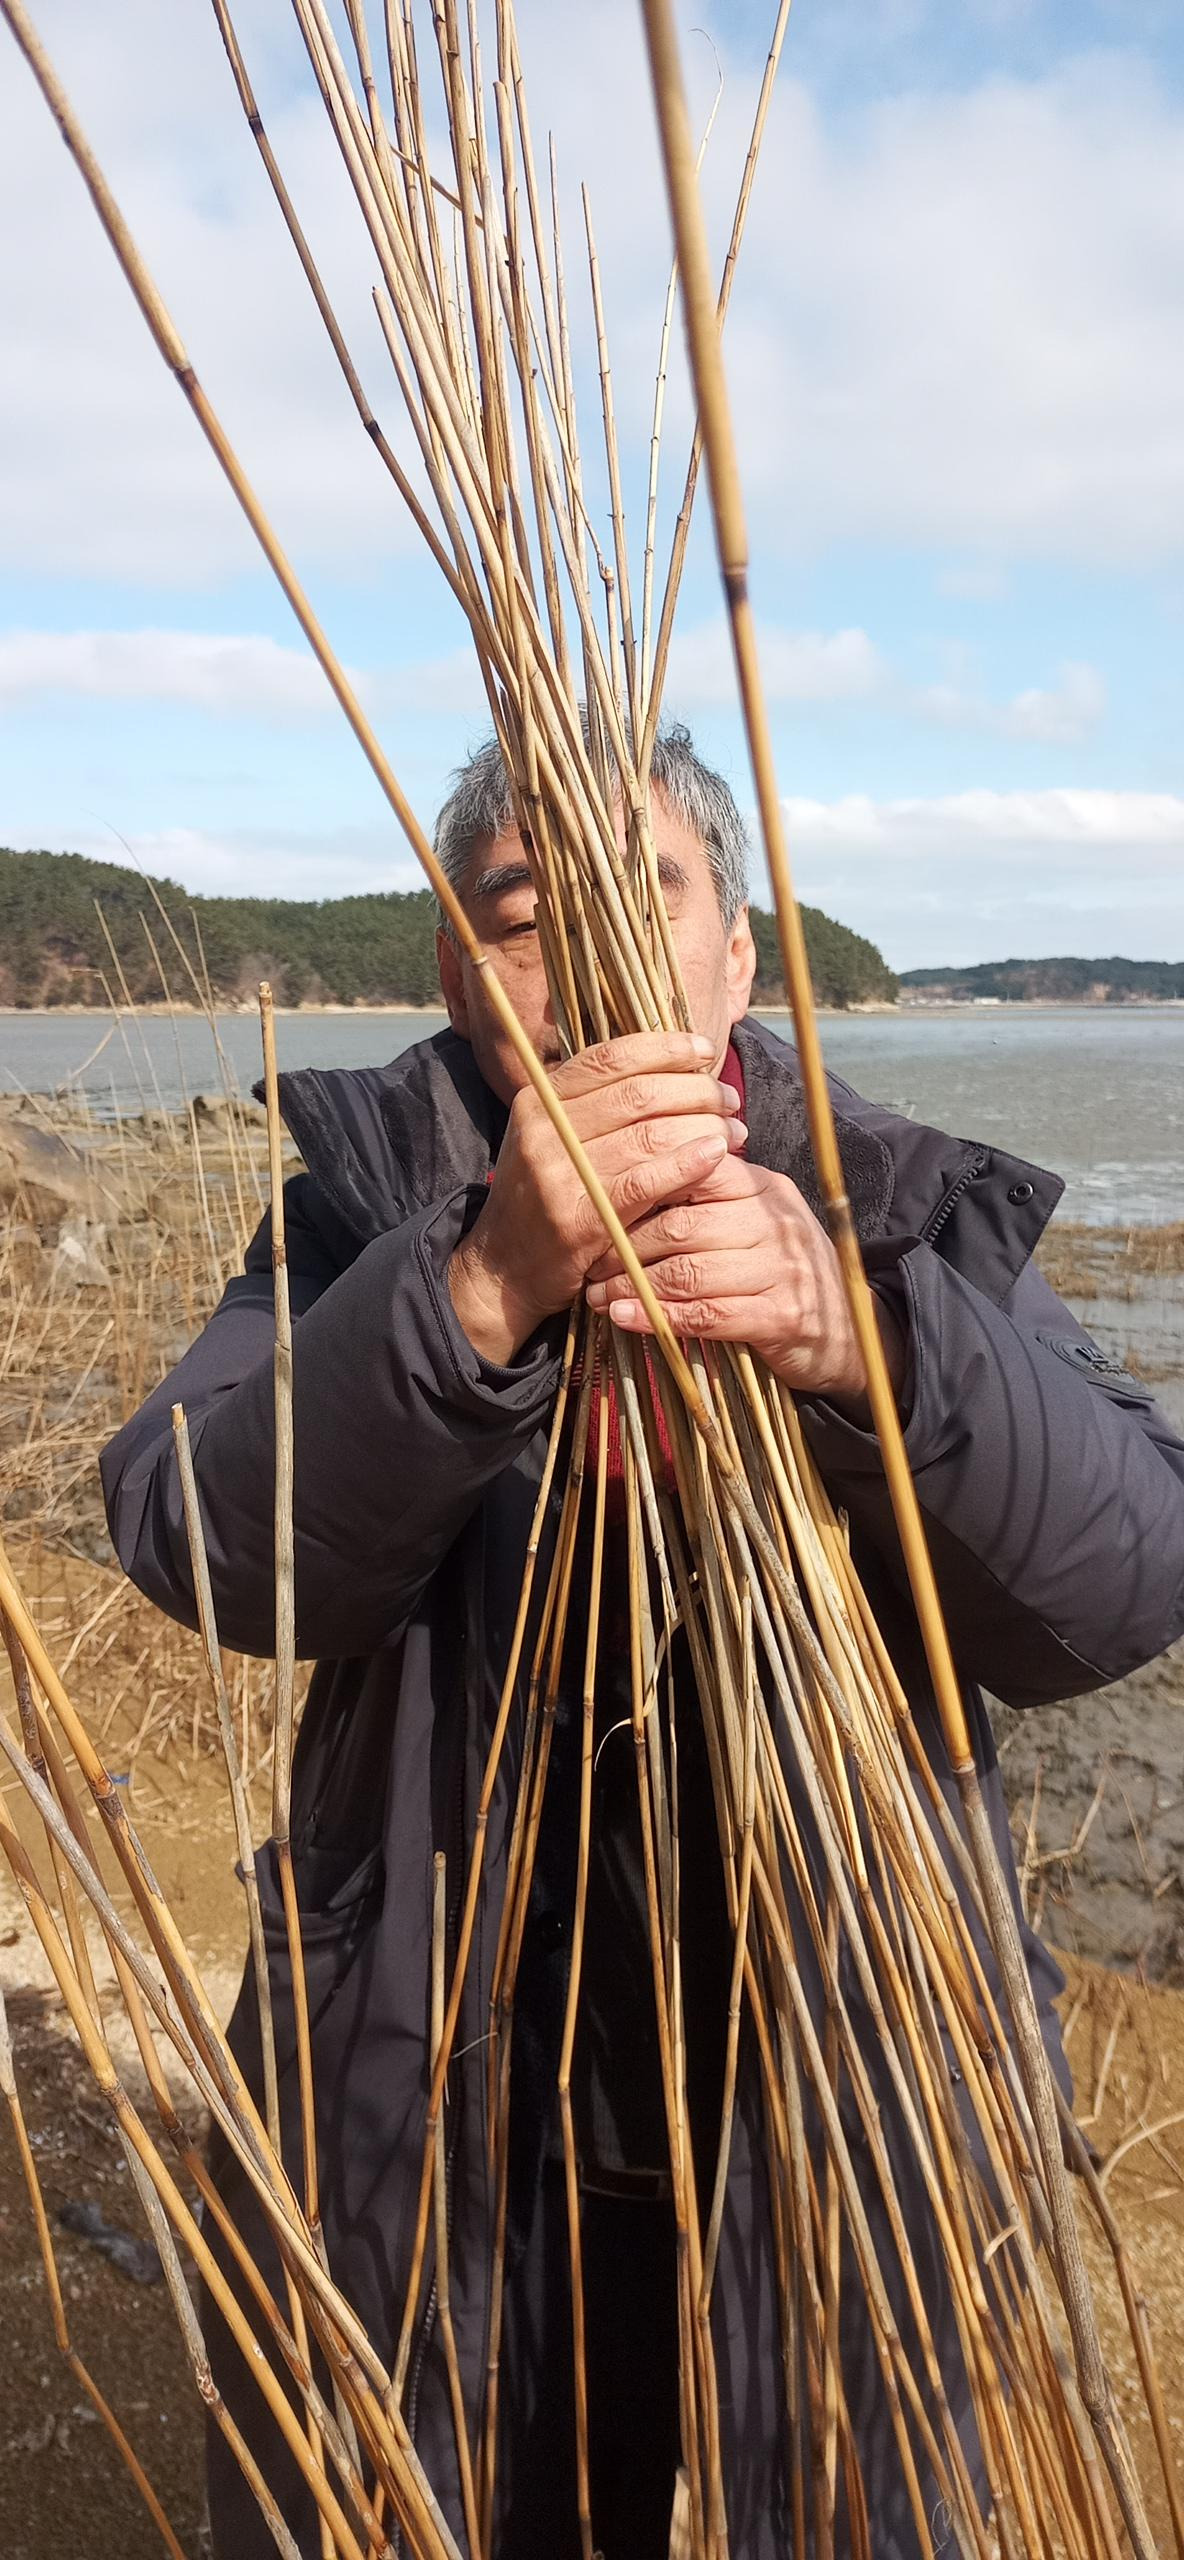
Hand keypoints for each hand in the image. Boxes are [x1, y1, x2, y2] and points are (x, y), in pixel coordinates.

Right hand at [446, 1031, 747, 1364]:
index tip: (704, 1050)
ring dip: (703, 1128)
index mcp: (539, 1098)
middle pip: (638, 1093)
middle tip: (730, 1101)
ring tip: (734, 1133)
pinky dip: (687, 1164)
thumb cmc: (545, 1197)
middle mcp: (543, 1128)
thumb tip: (673, 1067)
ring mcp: (558, 1173)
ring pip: (649, 1134)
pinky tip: (715, 1157)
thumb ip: (597, 1103)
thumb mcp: (554, 1137)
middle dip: (697, 1091)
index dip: (665, 1048)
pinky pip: (645, 1181)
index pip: (611, 1056)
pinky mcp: (578, 1218)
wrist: (503, 1269)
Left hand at [584, 1154, 906, 1407]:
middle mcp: (775, 1221)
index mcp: (763, 1187)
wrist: (852, 1333)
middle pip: (681, 1224)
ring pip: (689, 1271)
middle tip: (589, 1263)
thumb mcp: (756, 1223)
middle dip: (625, 1246)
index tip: (597, 1209)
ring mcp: (783, 1269)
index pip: (694, 1169)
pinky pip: (708, 1314)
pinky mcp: (783, 1316)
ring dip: (634, 1287)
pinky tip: (627, 1320)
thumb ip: (709, 1202)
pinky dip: (661, 1318)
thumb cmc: (784, 1274)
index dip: (640, 1189)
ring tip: (598, 1296)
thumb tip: (630, 1187)